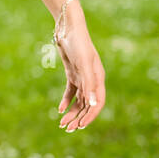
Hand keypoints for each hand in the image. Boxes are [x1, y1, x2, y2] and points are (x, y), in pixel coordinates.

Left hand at [54, 9, 105, 130]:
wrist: (68, 28)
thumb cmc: (78, 44)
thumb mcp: (83, 64)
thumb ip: (89, 83)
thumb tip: (94, 104)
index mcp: (98, 78)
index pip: (98, 103)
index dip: (90, 116)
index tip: (80, 126)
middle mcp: (92, 79)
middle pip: (88, 104)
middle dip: (79, 118)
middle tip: (68, 129)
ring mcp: (82, 76)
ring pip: (79, 100)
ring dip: (72, 112)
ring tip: (62, 124)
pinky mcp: (73, 73)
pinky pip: (71, 92)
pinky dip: (67, 101)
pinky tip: (60, 110)